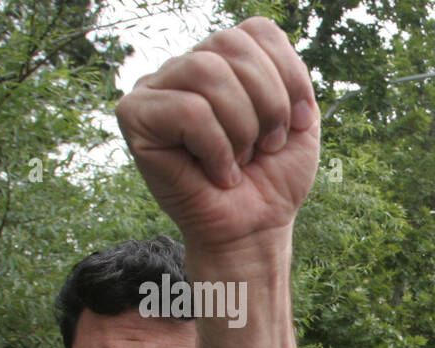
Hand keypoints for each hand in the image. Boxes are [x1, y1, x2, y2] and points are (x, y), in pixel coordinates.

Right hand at [116, 17, 318, 252]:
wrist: (254, 228)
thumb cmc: (272, 179)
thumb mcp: (300, 120)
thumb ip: (289, 73)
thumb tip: (263, 37)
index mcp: (225, 61)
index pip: (258, 30)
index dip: (289, 77)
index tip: (296, 124)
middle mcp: (188, 66)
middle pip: (231, 44)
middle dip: (268, 104)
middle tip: (265, 147)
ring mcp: (157, 87)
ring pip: (207, 72)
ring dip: (241, 127)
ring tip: (239, 159)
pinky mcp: (134, 115)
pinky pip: (188, 111)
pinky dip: (216, 148)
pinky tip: (216, 173)